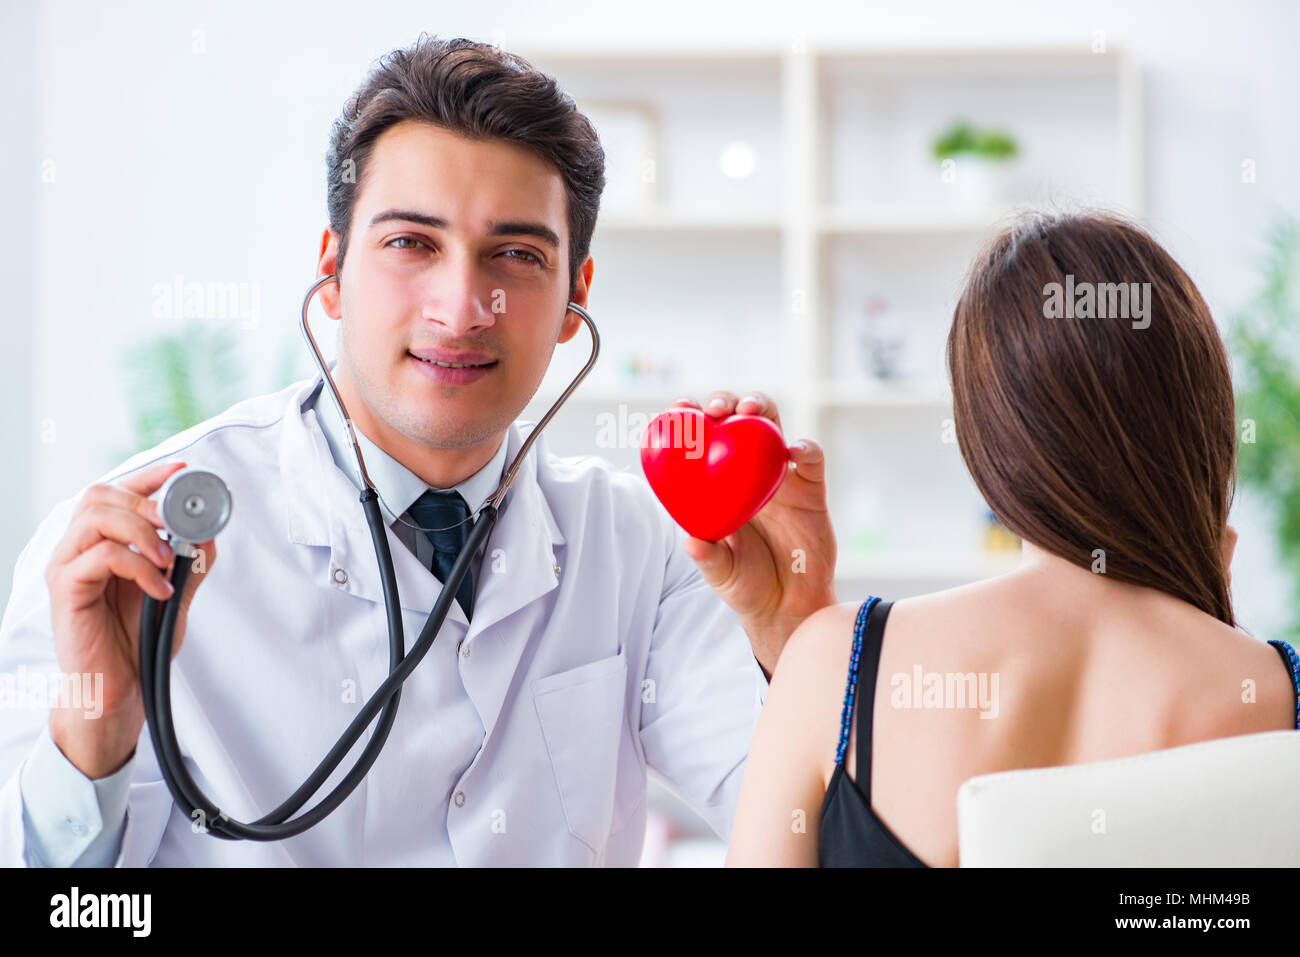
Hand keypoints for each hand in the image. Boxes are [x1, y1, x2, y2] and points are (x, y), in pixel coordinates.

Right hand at [45, 461, 217, 778]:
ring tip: (166, 559)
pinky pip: (99, 557)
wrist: (121, 688)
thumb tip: (209, 532)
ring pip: (95, 518)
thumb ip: (188, 562)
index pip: (118, 494)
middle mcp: (79, 549)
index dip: (150, 477)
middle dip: (145, 502)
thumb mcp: (176, 594)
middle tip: (175, 525)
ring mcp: (68, 568)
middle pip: (100, 496)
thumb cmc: (141, 640)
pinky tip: (159, 589)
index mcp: (103, 543)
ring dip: (140, 531)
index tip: (184, 471)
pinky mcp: (66, 590)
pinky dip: (137, 567)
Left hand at [671, 391, 836, 675]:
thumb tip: (691, 541)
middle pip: (737, 422)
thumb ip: (707, 556)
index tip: (678, 409)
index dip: (689, 419)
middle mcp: (747, 473)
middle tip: (717, 408)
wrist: (790, 605)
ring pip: (773, 427)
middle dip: (726, 402)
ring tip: (751, 409)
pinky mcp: (811, 489)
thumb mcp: (721, 573)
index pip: (701, 442)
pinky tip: (792, 450)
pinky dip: (803, 447)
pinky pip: (810, 459)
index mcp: (719, 485)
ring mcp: (780, 477)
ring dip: (762, 409)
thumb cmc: (747, 585)